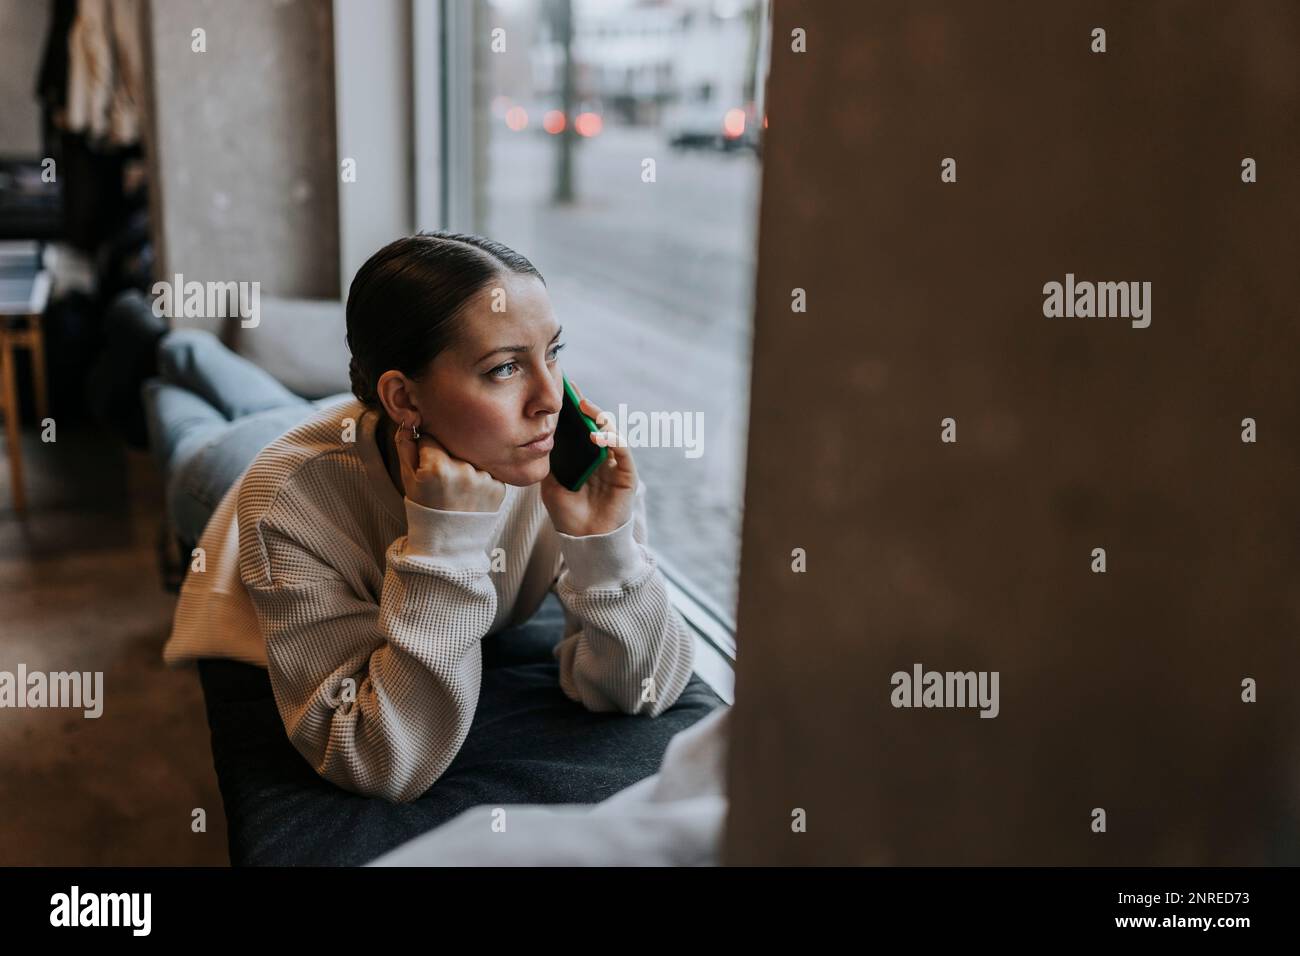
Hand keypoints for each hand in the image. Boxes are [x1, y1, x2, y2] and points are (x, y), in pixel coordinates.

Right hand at [394, 422, 505, 512]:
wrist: (448, 543)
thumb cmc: (424, 509)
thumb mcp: (407, 479)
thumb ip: (405, 446)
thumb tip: (407, 421)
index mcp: (437, 466)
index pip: (431, 438)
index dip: (426, 450)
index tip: (426, 465)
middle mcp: (463, 469)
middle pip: (453, 446)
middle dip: (446, 456)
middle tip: (443, 479)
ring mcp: (484, 478)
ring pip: (471, 456)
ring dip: (464, 465)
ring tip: (456, 489)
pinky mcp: (499, 487)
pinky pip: (486, 470)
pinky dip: (478, 478)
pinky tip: (470, 493)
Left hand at [540, 382, 637, 536]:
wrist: (584, 540)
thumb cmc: (568, 515)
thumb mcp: (550, 484)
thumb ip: (550, 461)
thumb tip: (542, 434)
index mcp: (583, 457)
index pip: (580, 428)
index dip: (573, 409)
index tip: (562, 391)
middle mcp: (600, 457)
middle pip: (597, 424)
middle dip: (587, 406)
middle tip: (573, 391)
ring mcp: (614, 464)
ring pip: (612, 432)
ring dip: (600, 416)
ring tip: (585, 407)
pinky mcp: (626, 474)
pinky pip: (622, 450)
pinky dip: (612, 439)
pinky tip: (597, 435)